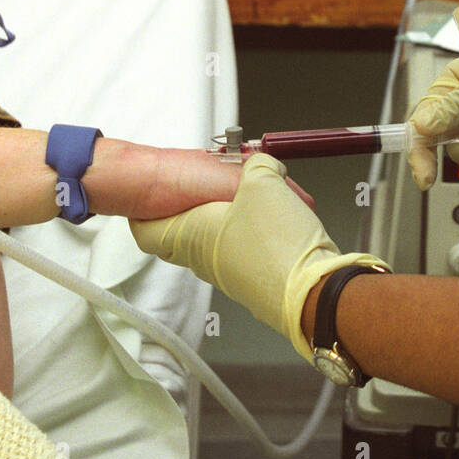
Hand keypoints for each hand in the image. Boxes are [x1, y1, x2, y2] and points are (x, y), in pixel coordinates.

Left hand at [129, 152, 388, 360]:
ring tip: (273, 196)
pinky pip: (249, 247)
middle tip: (229, 184)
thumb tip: (262, 164)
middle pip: (191, 224)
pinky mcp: (255, 281)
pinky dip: (263, 229)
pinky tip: (287, 219)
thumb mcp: (263, 181)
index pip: (146, 228)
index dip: (146, 210)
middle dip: (211, 200)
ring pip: (225, 232)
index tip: (154, 195)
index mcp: (190, 233)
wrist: (312, 294)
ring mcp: (229, 272)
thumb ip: (257, 164)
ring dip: (245, 212)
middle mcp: (202, 257)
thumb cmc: (277, 243)